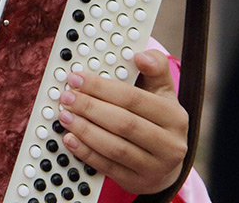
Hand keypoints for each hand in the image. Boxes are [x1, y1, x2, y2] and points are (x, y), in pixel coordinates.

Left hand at [56, 49, 187, 194]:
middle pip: (124, 124)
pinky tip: (69, 139)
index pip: (133, 99)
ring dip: (85, 130)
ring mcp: (155, 168)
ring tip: (64, 115)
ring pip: (115, 148)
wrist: (167, 162)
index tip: (76, 78)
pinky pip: (108, 167)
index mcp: (174, 117)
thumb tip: (141, 55)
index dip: (102, 87)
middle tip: (66, 96)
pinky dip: (86, 152)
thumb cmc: (158, 119)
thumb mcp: (162, 91)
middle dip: (90, 108)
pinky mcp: (137, 183)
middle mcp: (170, 145)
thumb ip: (155, 68)